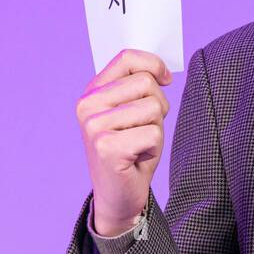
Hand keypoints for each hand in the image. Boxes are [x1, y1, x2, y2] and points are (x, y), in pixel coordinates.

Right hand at [75, 49, 172, 235]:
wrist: (118, 195)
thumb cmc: (131, 150)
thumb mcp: (132, 111)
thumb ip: (138, 86)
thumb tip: (160, 71)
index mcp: (92, 92)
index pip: (127, 58)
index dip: (154, 64)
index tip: (165, 80)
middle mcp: (87, 106)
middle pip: (145, 82)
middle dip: (157, 105)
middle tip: (143, 129)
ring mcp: (94, 126)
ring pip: (152, 107)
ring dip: (155, 128)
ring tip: (139, 144)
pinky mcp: (107, 147)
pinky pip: (154, 132)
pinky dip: (154, 146)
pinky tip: (138, 158)